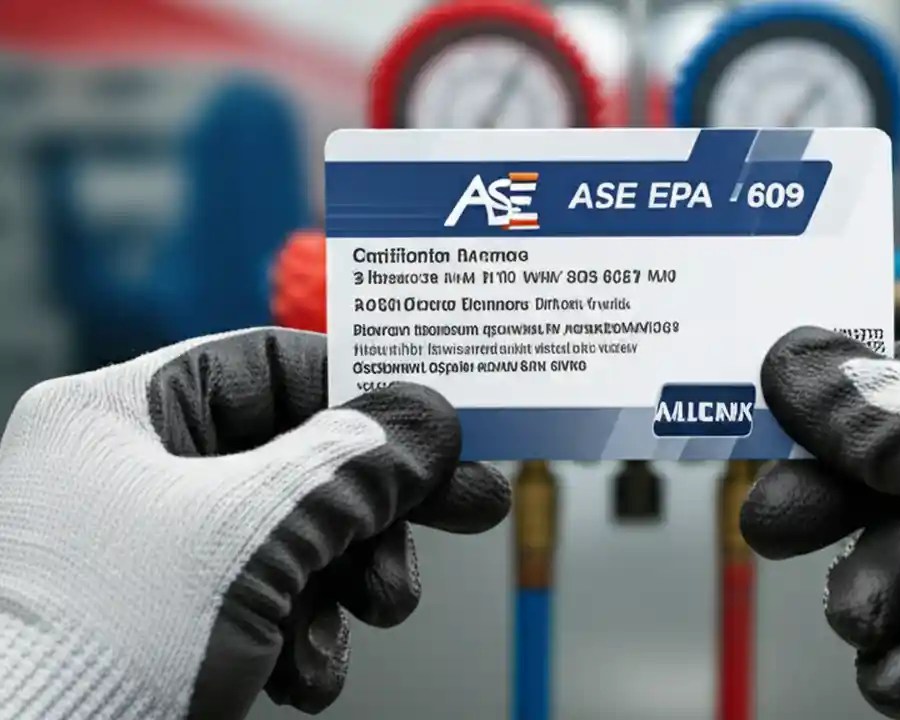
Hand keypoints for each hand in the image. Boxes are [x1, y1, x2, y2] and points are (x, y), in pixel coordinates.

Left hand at [0, 328, 509, 718]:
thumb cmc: (109, 639)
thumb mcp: (250, 532)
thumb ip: (354, 463)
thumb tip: (431, 415)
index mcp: (120, 416)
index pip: (270, 364)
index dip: (365, 388)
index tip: (442, 424)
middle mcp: (132, 475)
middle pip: (298, 457)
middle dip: (383, 502)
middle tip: (471, 511)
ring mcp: (149, 556)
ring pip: (294, 537)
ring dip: (353, 580)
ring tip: (377, 613)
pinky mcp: (165, 627)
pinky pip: (265, 604)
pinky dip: (305, 638)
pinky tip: (301, 677)